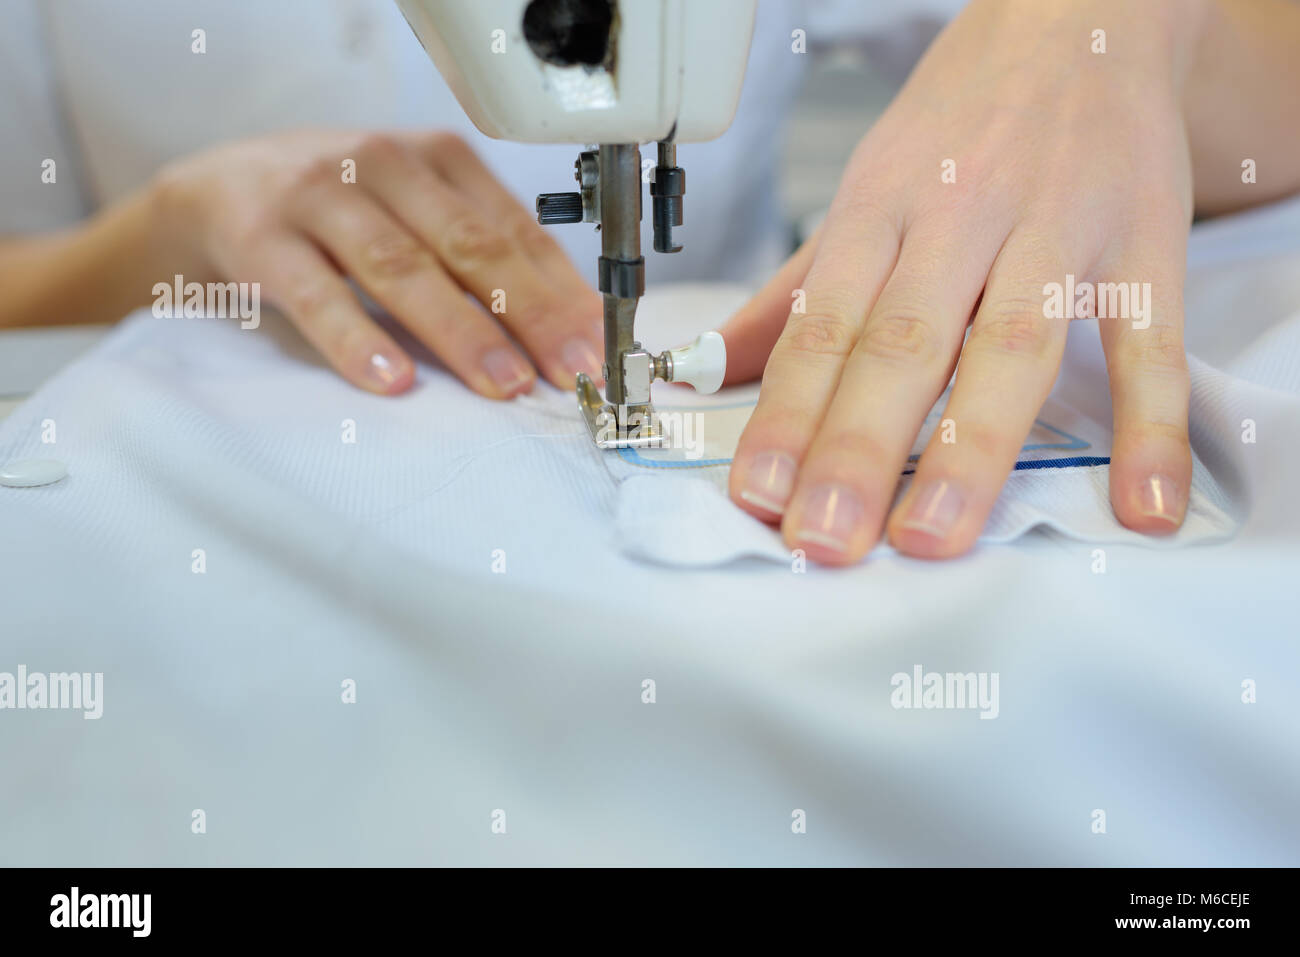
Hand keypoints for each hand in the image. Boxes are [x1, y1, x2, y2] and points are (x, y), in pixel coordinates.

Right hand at [151, 129, 602, 395]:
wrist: (214, 190)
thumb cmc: (338, 211)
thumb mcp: (416, 214)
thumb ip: (481, 261)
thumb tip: (564, 333)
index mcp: (439, 159)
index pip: (516, 231)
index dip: (562, 295)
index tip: (596, 351)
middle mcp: (386, 165)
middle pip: (472, 246)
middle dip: (529, 315)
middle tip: (566, 374)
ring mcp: (321, 195)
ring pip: (402, 266)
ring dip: (459, 330)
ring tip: (500, 383)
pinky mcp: (262, 235)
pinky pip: (315, 292)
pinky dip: (355, 337)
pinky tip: (390, 377)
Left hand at [722, 0, 1206, 563]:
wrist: (1078, 14)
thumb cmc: (963, 121)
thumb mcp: (864, 188)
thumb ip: (794, 294)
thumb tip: (715, 368)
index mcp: (881, 211)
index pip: (823, 328)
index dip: (786, 417)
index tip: (758, 495)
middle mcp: (960, 220)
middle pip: (903, 345)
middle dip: (857, 448)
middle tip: (824, 538)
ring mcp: (1056, 230)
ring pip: (1010, 347)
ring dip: (971, 448)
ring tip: (934, 536)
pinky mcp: (1144, 242)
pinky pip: (1150, 343)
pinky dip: (1151, 426)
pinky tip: (1141, 504)